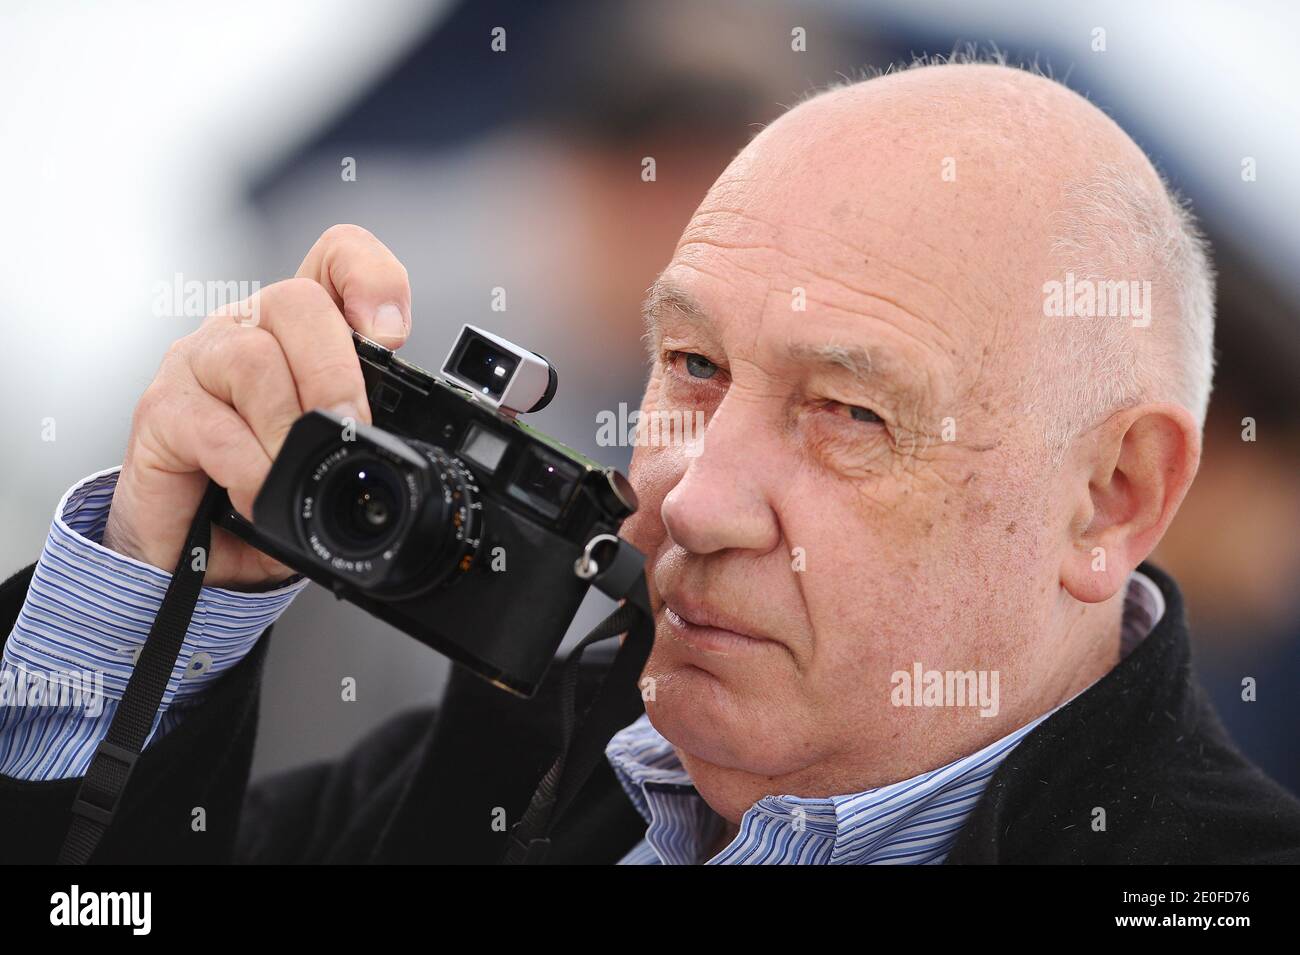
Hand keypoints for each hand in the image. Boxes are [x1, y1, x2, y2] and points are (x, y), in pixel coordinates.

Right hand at [102, 224, 411, 588]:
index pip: (336, 257)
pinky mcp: (162, 409)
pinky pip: (214, 424)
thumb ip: (365, 434)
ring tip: (293, 472)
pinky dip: (249, 467)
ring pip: (253, 357)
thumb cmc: (265, 490)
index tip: (391, 335)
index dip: (370, 277)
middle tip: (349, 428)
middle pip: (296, 301)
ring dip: (287, 426)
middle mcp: (246, 329)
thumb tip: (403, 446)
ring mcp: (198, 362)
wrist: (193, 553)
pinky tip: (257, 493)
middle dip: (334, 372)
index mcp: (300, 330)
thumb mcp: (332, 459)